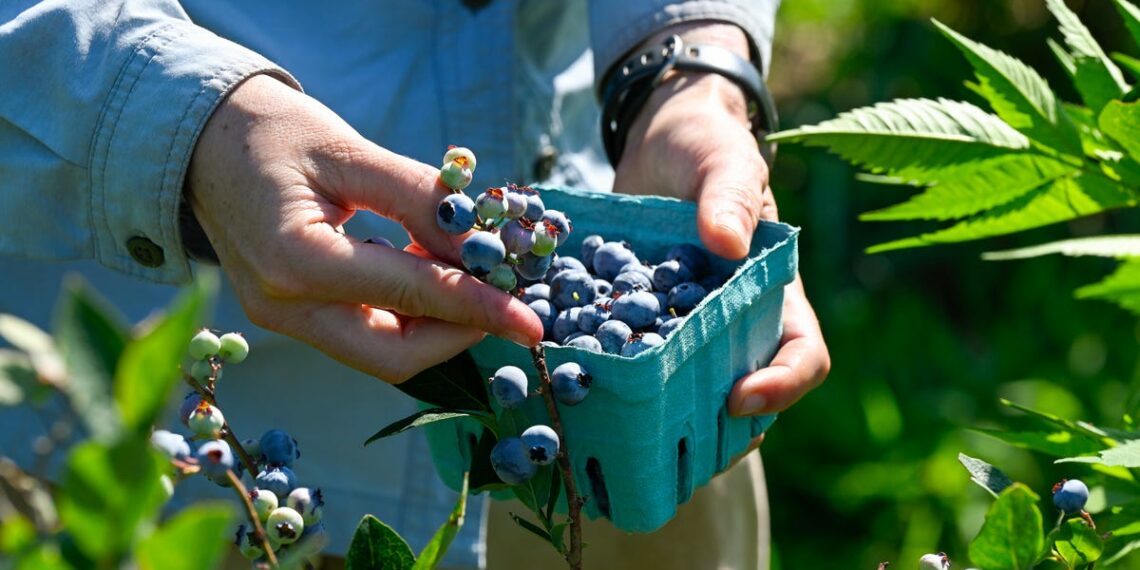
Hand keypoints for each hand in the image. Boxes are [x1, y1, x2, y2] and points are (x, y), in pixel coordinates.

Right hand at [186, 75, 542, 382]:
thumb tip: (484, 243)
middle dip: (459, 333)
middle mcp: (284, 307)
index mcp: (294, 261)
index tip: (531, 322)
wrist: (199, 141)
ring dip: (437, 325)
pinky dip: (408, 314)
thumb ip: (420, 198)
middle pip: (394, 356)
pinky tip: (430, 271)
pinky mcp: (290, 316)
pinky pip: (364, 334)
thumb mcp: (350, 150)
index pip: (409, 297)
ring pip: (381, 353)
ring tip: (470, 274)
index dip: (478, 309)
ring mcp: (282, 319)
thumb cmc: (268, 133)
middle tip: (504, 299)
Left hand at [612, 25, 829, 417]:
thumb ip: (728, 194)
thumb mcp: (722, 159)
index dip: (780, 387)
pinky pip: (631, 361)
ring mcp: (685, 327)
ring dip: (659, 418)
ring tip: (621, 437)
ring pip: (684, 392)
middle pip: (743, 394)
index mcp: (774, 291)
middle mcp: (734, 321)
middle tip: (669, 444)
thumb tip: (727, 243)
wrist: (655, 138)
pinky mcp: (638, 323)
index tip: (738, 399)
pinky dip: (611, 378)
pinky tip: (577, 388)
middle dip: (715, 429)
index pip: (801, 355)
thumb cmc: (707, 144)